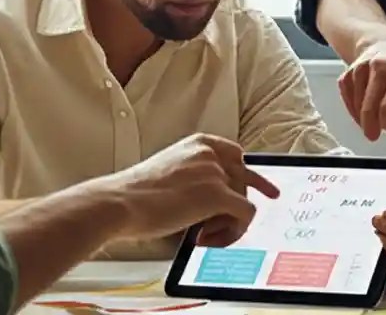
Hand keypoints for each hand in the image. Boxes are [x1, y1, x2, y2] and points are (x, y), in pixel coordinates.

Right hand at [100, 133, 279, 247]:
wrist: (118, 203)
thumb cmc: (134, 195)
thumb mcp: (170, 172)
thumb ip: (195, 177)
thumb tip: (216, 200)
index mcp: (198, 144)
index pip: (237, 156)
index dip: (250, 178)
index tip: (268, 192)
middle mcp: (211, 154)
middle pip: (244, 182)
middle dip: (233, 208)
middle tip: (213, 230)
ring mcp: (216, 172)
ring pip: (245, 201)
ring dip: (227, 224)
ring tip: (200, 236)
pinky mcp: (218, 194)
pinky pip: (245, 215)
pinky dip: (233, 232)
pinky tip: (206, 240)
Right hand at [341, 35, 385, 140]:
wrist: (383, 44)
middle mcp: (378, 68)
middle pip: (370, 108)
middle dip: (375, 126)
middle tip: (381, 132)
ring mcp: (359, 71)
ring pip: (358, 108)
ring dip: (366, 120)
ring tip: (378, 115)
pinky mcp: (346, 76)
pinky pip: (348, 103)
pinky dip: (356, 114)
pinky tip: (365, 113)